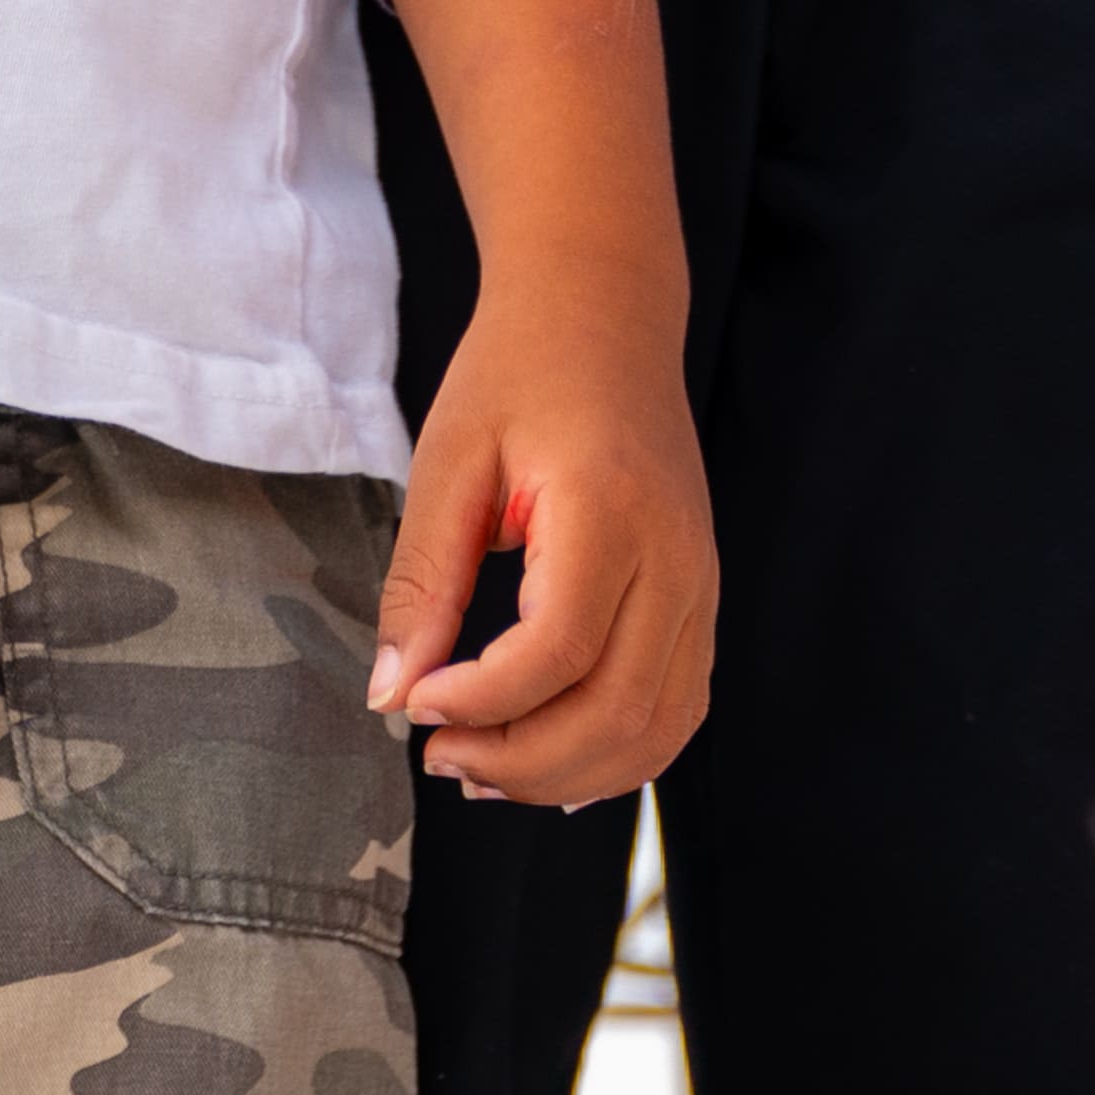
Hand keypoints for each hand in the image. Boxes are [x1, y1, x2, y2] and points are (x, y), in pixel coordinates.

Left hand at [377, 277, 715, 808]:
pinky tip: (543, 760)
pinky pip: (674, 714)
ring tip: (483, 768)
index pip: (558, 652)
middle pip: (615, 712)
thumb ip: (423, 582)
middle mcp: (677, 561)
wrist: (605, 317)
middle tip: (438, 754)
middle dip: (520, 759)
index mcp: (610, 512)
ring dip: (567, 776)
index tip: (416, 703)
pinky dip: (612, 757)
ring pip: (656, 733)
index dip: (483, 700)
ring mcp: (702, 590)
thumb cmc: (520, 374)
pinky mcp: (701, 607)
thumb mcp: (448, 461)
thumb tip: (391, 694)